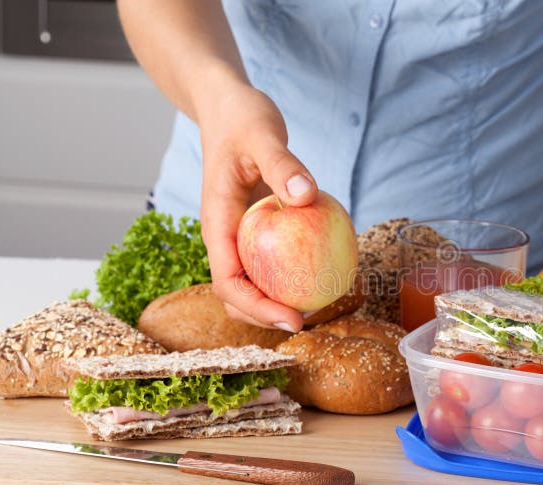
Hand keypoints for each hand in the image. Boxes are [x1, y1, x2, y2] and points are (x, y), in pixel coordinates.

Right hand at [197, 79, 316, 330]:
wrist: (227, 107)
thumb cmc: (241, 119)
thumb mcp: (262, 135)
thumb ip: (282, 165)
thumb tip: (306, 197)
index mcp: (217, 224)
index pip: (228, 282)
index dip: (257, 309)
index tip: (292, 319)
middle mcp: (225, 236)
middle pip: (237, 293)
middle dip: (266, 315)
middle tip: (308, 320)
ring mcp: (240, 234)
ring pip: (253, 280)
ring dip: (278, 298)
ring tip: (318, 304)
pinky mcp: (256, 227)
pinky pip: (272, 258)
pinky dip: (292, 271)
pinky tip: (325, 269)